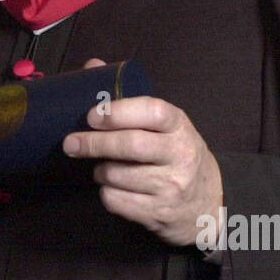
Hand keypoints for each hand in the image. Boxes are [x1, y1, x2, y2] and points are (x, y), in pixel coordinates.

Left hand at [61, 59, 223, 246]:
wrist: (208, 204)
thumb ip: (130, 98)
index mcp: (179, 126)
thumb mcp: (166, 125)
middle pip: (130, 145)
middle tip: (70, 143)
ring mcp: (171, 187)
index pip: (152, 111)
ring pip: (118, 175)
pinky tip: (114, 188)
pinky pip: (117, 201)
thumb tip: (92, 65)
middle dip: (94, 143)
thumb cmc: (176, 155)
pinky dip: (106, 193)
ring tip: (102, 167)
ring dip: (100, 170)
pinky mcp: (159, 213)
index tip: (91, 116)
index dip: (118, 111)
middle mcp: (179, 154)